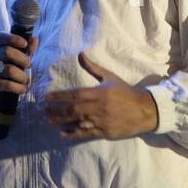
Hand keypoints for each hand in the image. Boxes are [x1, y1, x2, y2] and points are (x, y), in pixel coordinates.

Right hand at [0, 32, 38, 118]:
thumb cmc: (7, 73)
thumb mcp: (17, 60)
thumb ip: (26, 50)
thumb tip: (34, 39)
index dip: (12, 38)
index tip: (24, 44)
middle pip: (6, 51)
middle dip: (23, 59)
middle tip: (29, 65)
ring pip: (8, 70)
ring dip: (22, 77)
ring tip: (26, 81)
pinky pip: (6, 84)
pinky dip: (18, 87)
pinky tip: (23, 89)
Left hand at [40, 51, 158, 139]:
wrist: (145, 110)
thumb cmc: (126, 92)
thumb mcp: (110, 77)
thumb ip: (93, 68)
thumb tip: (80, 54)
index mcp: (100, 93)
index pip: (75, 94)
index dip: (59, 96)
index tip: (46, 98)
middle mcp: (99, 107)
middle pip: (73, 109)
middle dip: (56, 110)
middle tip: (42, 110)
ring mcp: (102, 121)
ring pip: (77, 121)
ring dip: (61, 121)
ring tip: (48, 120)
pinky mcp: (105, 132)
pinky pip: (85, 133)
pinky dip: (73, 133)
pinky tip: (63, 132)